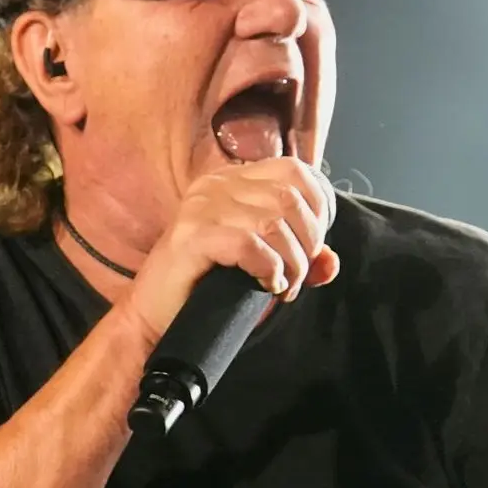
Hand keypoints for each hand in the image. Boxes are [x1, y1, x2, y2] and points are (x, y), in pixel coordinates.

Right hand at [123, 158, 340, 344]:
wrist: (155, 318)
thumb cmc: (210, 287)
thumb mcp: (264, 265)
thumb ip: (300, 257)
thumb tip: (332, 262)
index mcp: (233, 181)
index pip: (295, 169)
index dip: (319, 206)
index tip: (315, 245)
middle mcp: (215, 185)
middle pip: (290, 198)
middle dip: (308, 243)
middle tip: (296, 276)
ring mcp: (200, 208)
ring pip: (274, 223)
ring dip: (291, 263)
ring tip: (283, 287)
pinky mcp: (190, 237)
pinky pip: (250, 244)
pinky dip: (270, 268)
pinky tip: (267, 285)